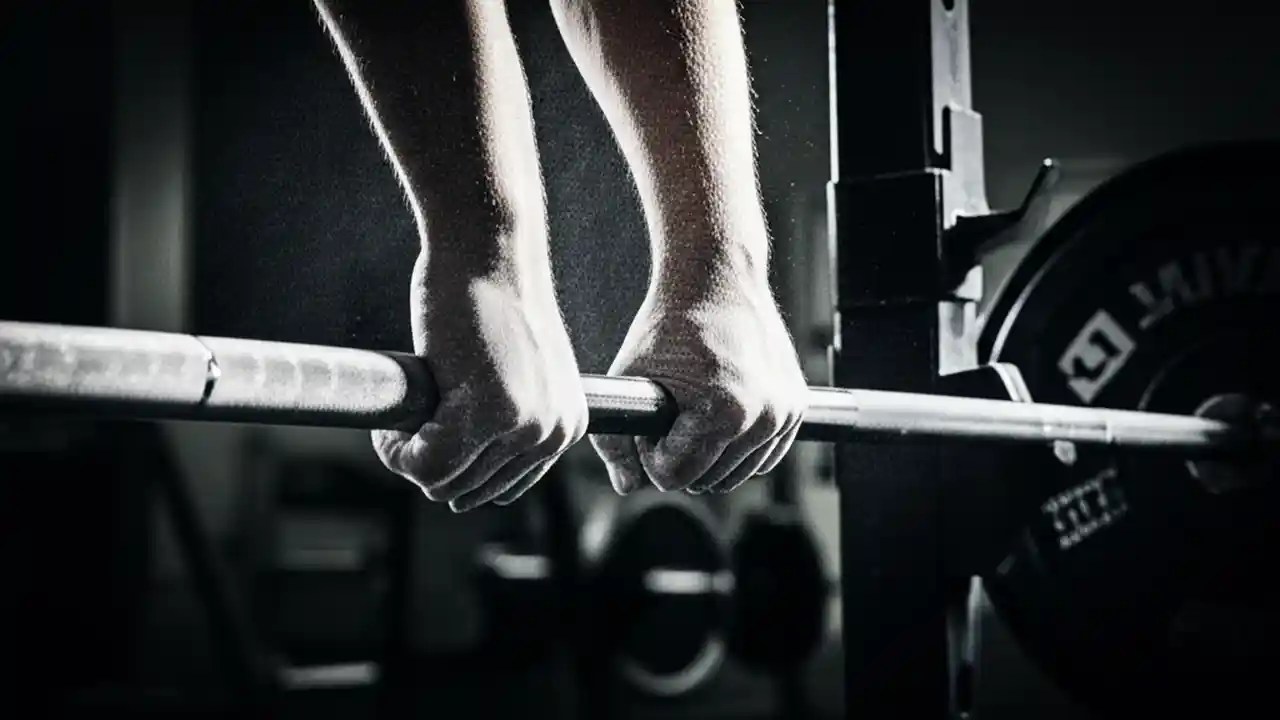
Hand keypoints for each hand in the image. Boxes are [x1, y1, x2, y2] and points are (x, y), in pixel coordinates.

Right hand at [373, 252, 588, 511]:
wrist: (487, 247)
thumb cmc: (488, 299)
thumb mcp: (516, 371)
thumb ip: (509, 418)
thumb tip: (462, 477)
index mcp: (565, 426)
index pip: (501, 488)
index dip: (455, 469)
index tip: (430, 438)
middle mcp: (554, 432)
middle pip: (470, 491)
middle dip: (428, 465)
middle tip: (407, 427)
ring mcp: (525, 424)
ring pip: (444, 482)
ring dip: (408, 458)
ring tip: (398, 423)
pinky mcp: (489, 412)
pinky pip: (425, 465)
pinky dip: (396, 451)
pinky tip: (390, 427)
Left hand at [591, 278, 808, 494]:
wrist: (717, 279)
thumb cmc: (670, 325)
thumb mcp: (630, 381)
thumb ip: (616, 443)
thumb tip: (626, 486)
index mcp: (724, 413)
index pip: (672, 477)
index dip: (651, 450)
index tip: (654, 414)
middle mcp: (763, 417)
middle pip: (705, 481)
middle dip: (681, 454)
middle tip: (673, 409)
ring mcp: (785, 413)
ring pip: (736, 476)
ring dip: (709, 454)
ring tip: (695, 408)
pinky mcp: (797, 408)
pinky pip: (763, 458)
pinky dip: (738, 450)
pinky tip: (719, 416)